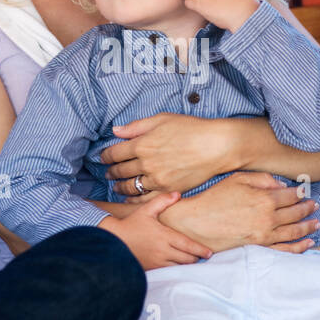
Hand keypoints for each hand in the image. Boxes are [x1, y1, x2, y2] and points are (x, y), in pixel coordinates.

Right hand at [100, 192, 213, 268]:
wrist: (114, 240)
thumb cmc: (131, 224)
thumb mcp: (146, 210)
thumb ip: (163, 201)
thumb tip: (178, 194)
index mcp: (165, 236)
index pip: (188, 245)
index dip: (200, 250)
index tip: (209, 253)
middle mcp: (163, 251)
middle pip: (187, 259)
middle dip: (195, 257)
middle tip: (201, 255)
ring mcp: (157, 261)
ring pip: (179, 267)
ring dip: (186, 264)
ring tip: (191, 260)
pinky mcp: (152, 268)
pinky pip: (169, 272)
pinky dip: (176, 269)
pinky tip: (178, 266)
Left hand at [103, 113, 239, 194]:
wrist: (216, 146)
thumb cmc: (191, 129)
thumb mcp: (162, 119)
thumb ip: (136, 126)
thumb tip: (116, 131)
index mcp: (142, 143)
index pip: (114, 152)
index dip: (105, 156)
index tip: (103, 158)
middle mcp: (146, 163)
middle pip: (120, 170)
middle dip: (111, 172)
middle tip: (107, 173)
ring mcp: (156, 179)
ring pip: (130, 186)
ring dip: (120, 187)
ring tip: (116, 187)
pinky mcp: (167, 189)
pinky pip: (144, 198)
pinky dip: (134, 200)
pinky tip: (130, 199)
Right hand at [158, 171, 319, 253]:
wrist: (196, 223)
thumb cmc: (214, 198)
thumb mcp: (237, 179)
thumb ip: (262, 179)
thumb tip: (282, 186)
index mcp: (265, 198)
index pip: (291, 196)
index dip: (300, 194)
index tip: (305, 193)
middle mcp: (269, 218)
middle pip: (296, 213)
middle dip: (307, 209)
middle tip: (314, 207)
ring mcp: (265, 235)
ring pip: (294, 232)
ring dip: (308, 227)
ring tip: (316, 223)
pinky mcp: (259, 248)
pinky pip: (284, 249)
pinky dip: (298, 247)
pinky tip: (306, 243)